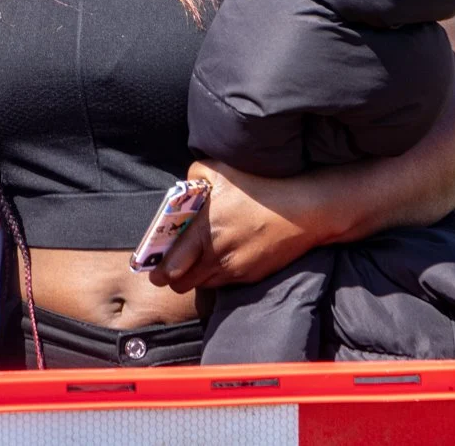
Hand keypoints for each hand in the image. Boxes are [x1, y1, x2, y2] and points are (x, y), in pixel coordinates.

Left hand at [149, 160, 321, 292]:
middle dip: (170, 276)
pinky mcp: (250, 276)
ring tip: (194, 258)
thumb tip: (182, 189)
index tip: (150, 266)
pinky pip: (223, 282)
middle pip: (181, 282)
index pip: (171, 265)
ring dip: (194, 275)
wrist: (304, 209)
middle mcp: (217, 255)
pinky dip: (215, 274)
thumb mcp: (221, 170)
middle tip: (167, 266)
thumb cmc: (261, 186)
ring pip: (202, 284)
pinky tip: (219, 255)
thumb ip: (193, 176)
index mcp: (205, 231)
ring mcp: (235, 269)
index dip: (157, 269)